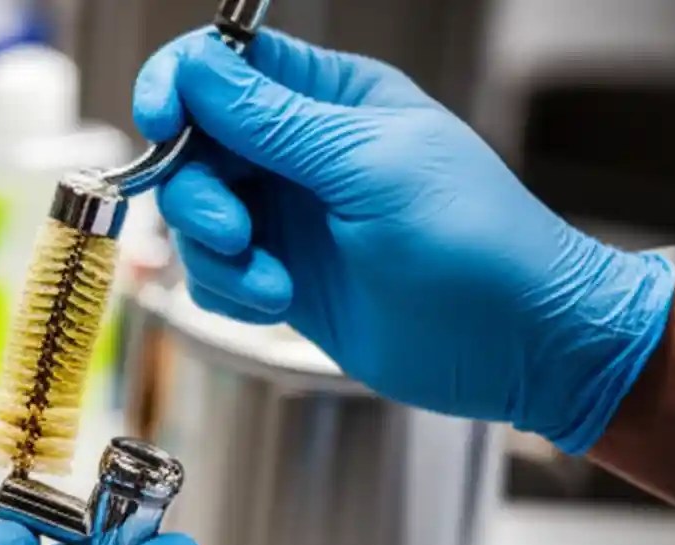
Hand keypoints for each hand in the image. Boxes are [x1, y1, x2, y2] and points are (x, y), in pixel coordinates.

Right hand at [134, 29, 674, 452]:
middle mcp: (298, 153)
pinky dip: (230, 291)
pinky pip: (212, 272)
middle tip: (234, 230)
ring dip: (217, 254)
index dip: (179, 86)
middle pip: (194, 148)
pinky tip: (279, 301)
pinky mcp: (277, 274)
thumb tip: (197, 69)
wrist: (514, 347)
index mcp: (330, 99)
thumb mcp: (368, 167)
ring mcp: (286, 217)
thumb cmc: (474, 243)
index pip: (226, 67)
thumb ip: (272, 121)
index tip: (160, 122)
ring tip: (271, 282)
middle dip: (197, 193)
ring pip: (194, 215)